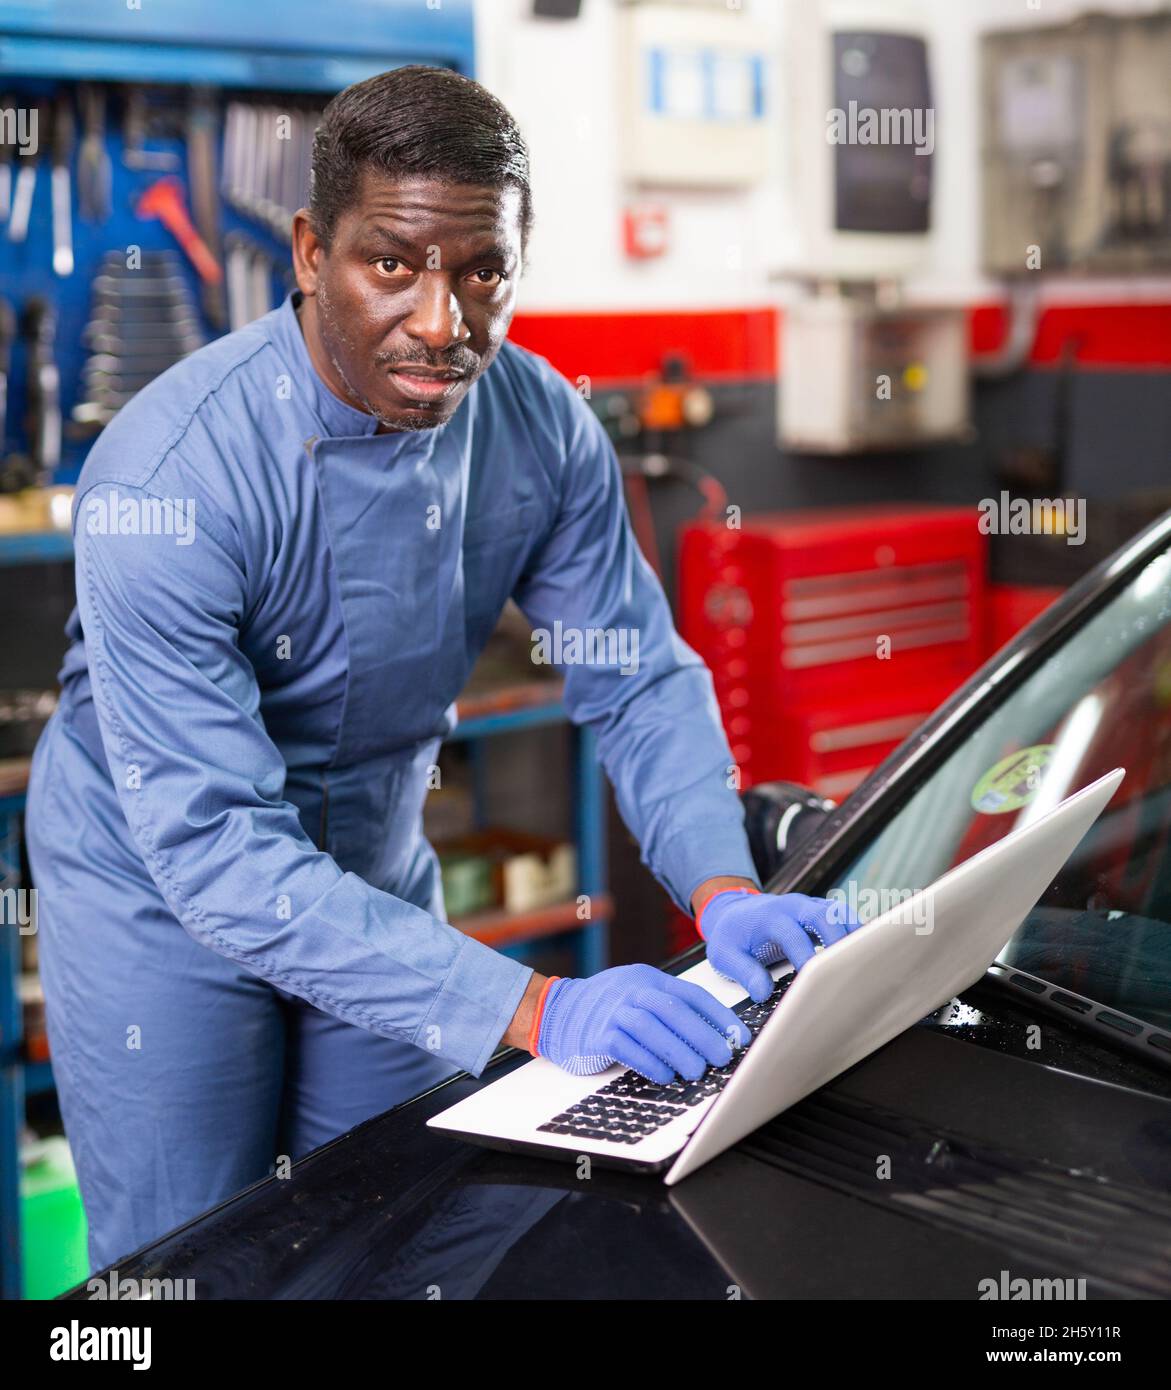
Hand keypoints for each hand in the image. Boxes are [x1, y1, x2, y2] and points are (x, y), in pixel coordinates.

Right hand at [533, 964, 751, 1084]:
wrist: (557, 1011)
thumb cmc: (607, 1008)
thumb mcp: (638, 995)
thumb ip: (669, 1008)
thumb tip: (714, 1034)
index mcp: (648, 979)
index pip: (690, 994)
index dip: (718, 1015)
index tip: (739, 1036)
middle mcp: (632, 991)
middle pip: (674, 1011)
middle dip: (703, 1035)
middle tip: (723, 1057)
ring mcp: (613, 1012)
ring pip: (652, 1030)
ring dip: (679, 1052)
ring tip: (698, 1071)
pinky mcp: (598, 1035)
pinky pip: (628, 1049)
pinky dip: (650, 1063)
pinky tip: (666, 1076)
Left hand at [698, 889, 861, 1002]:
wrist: (734, 911)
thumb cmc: (732, 935)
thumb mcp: (724, 954)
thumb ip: (743, 972)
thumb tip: (762, 992)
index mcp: (769, 916)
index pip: (792, 934)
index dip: (805, 955)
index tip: (813, 979)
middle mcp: (793, 906)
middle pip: (823, 915)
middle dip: (838, 941)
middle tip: (849, 970)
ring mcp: (810, 906)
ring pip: (839, 912)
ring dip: (854, 934)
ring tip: (868, 961)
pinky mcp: (821, 912)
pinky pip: (844, 917)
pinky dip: (857, 932)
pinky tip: (867, 954)